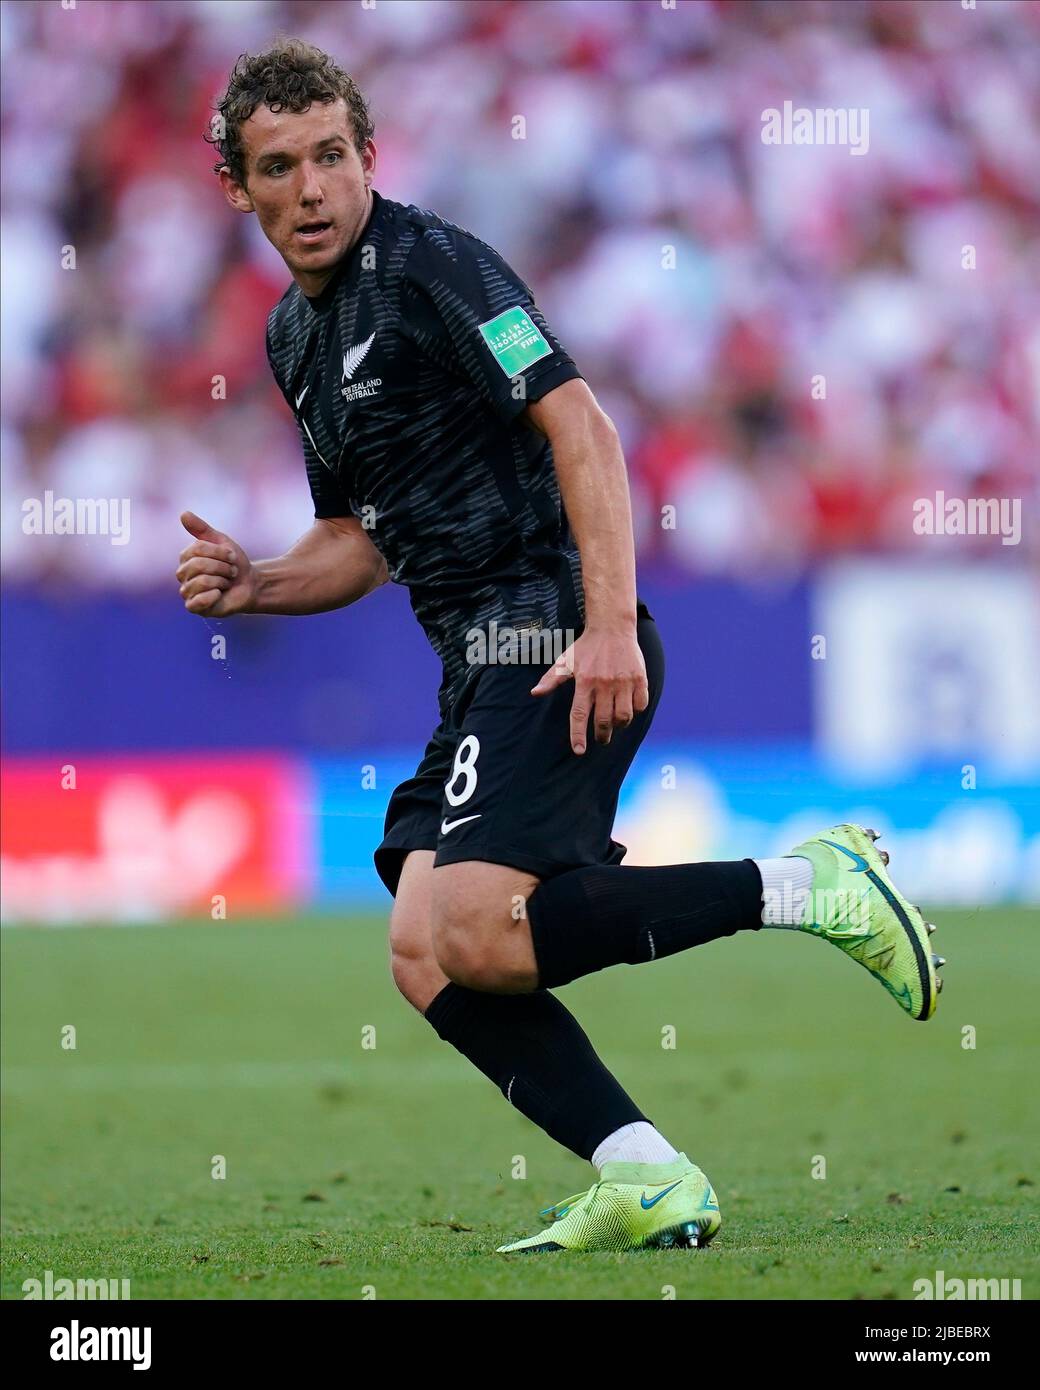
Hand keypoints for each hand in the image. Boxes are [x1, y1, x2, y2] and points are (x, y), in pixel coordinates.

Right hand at [176, 511, 255, 615]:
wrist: (251, 584)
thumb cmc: (235, 563)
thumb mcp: (222, 542)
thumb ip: (202, 529)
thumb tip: (183, 514)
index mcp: (186, 557)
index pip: (197, 548)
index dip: (219, 552)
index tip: (232, 557)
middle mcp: (182, 575)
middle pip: (198, 565)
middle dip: (222, 567)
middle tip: (231, 572)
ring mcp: (187, 592)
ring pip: (201, 582)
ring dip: (222, 581)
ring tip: (227, 583)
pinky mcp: (195, 608)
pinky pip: (197, 601)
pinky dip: (213, 596)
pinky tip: (220, 595)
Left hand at [530, 626, 648, 754]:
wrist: (612, 627)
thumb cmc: (586, 647)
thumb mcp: (565, 661)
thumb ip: (551, 680)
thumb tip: (534, 693)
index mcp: (584, 681)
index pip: (580, 715)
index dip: (578, 735)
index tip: (579, 750)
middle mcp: (604, 683)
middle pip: (604, 721)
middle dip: (602, 735)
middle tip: (601, 738)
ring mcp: (623, 681)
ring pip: (624, 716)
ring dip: (619, 725)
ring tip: (614, 722)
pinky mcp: (639, 678)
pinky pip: (640, 705)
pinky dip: (635, 711)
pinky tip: (628, 707)